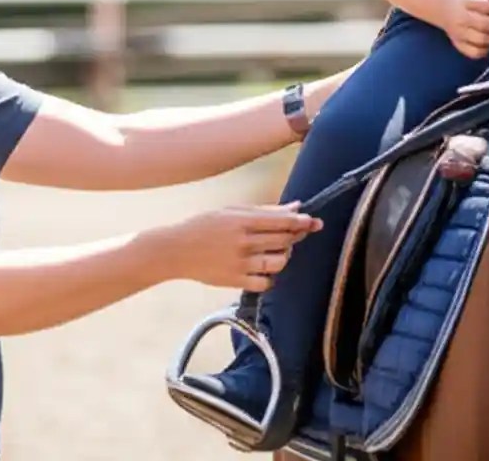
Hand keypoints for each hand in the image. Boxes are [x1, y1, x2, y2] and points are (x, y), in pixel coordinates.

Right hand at [162, 200, 321, 291]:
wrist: (176, 251)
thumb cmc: (203, 226)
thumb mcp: (231, 211)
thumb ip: (264, 210)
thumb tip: (295, 207)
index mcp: (241, 221)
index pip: (281, 222)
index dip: (301, 221)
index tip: (313, 221)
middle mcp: (243, 243)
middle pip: (284, 241)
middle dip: (296, 236)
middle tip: (299, 233)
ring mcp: (240, 264)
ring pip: (279, 262)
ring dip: (284, 256)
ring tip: (277, 251)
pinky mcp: (236, 281)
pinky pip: (265, 282)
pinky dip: (270, 276)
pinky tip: (263, 268)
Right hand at [441, 0, 488, 58]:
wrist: (446, 9)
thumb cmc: (468, 0)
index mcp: (465, 2)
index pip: (485, 6)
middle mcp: (460, 19)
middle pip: (484, 24)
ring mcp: (458, 34)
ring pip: (482, 39)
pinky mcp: (459, 44)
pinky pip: (476, 52)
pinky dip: (486, 48)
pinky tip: (488, 42)